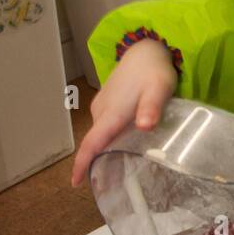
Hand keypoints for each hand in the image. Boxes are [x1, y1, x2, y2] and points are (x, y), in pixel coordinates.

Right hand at [71, 39, 176, 186]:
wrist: (146, 49)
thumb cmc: (154, 71)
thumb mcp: (159, 89)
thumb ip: (151, 108)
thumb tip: (145, 126)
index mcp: (112, 113)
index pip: (91, 143)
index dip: (82, 163)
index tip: (74, 182)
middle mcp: (102, 111)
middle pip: (94, 143)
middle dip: (94, 163)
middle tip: (105, 185)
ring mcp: (102, 106)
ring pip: (101, 134)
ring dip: (103, 151)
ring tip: (115, 170)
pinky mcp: (107, 102)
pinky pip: (105, 126)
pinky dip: (109, 138)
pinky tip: (123, 145)